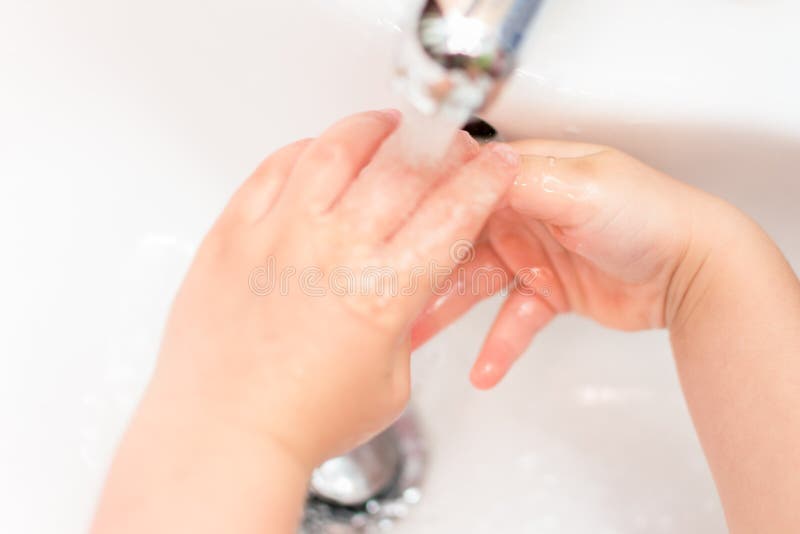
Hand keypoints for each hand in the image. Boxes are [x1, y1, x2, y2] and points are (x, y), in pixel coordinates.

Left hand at [150, 110, 518, 466]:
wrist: (224, 434)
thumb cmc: (301, 420)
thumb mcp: (391, 382)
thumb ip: (407, 323)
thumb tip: (409, 286)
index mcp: (384, 291)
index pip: (454, 209)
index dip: (484, 177)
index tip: (492, 164)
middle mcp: (334, 250)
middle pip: (404, 165)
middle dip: (439, 146)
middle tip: (444, 145)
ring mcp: (279, 234)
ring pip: (336, 148)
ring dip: (372, 130)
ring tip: (385, 129)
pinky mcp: (234, 232)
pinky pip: (275, 166)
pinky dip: (307, 149)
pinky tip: (320, 152)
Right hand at [412, 140, 708, 388]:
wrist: (693, 270)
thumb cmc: (648, 215)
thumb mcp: (581, 186)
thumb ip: (519, 180)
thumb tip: (464, 166)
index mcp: (527, 174)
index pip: (458, 184)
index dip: (421, 205)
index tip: (383, 227)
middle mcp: (523, 211)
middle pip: (456, 237)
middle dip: (421, 265)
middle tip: (385, 293)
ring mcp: (533, 252)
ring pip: (474, 282)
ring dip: (445, 311)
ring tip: (414, 337)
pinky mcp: (548, 291)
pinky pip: (512, 320)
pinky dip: (499, 345)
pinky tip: (484, 371)